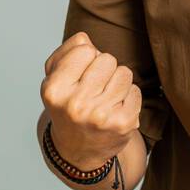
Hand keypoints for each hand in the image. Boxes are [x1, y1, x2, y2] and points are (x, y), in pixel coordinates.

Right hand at [40, 31, 141, 169]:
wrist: (77, 150)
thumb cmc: (68, 103)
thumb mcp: (55, 76)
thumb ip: (68, 50)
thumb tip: (86, 39)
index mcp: (54, 89)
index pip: (86, 50)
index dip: (86, 59)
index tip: (79, 76)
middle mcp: (75, 105)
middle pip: (108, 59)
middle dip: (104, 69)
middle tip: (94, 89)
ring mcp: (100, 116)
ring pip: (124, 73)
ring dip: (117, 82)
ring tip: (104, 98)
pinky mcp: (122, 124)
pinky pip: (135, 91)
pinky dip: (128, 97)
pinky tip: (114, 110)